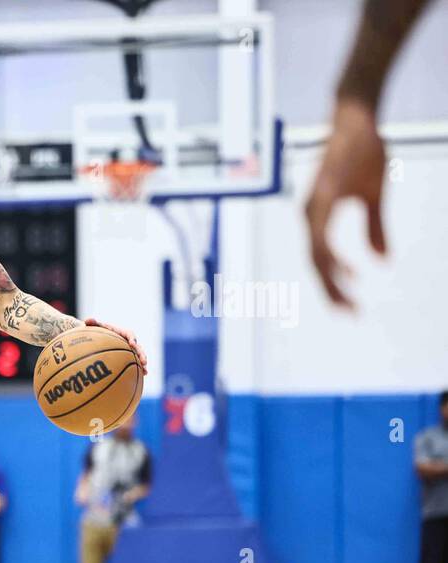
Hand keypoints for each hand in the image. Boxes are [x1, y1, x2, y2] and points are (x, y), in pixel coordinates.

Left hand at [84, 318, 147, 374]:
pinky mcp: (129, 356)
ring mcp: (130, 349)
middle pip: (138, 347)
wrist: (103, 335)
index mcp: (123, 332)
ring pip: (139, 356)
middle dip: (142, 354)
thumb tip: (87, 320)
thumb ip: (93, 323)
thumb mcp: (96, 327)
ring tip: (145, 372)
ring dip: (143, 364)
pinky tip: (141, 377)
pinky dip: (138, 369)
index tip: (132, 344)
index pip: (129, 334)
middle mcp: (129, 341)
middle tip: (144, 362)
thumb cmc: (100, 330)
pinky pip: (135, 362)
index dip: (132, 338)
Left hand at [304, 98, 386, 308]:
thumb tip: (382, 260)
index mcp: (318, 216)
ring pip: (316, 255)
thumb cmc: (363, 153)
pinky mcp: (323, 198)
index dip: (334, 285)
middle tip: (349, 314)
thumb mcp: (373, 196)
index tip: (351, 306)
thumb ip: (375, 229)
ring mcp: (313, 207)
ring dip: (332, 281)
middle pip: (315, 264)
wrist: (356, 117)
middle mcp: (310, 215)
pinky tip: (346, 272)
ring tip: (349, 300)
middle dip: (331, 292)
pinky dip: (333, 257)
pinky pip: (321, 236)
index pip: (321, 260)